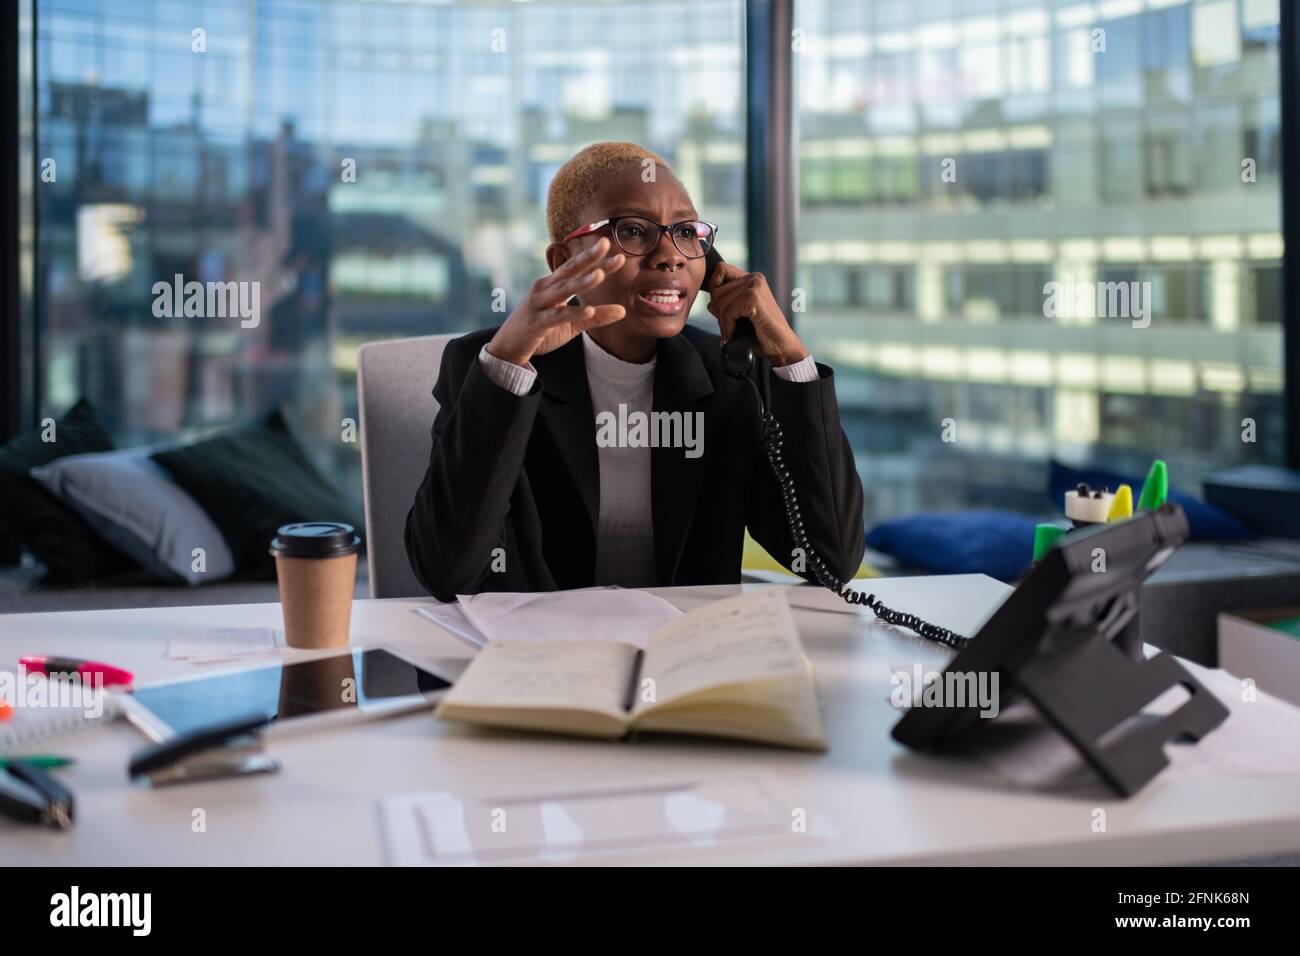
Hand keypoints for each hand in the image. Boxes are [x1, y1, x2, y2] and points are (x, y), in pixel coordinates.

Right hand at [486, 237, 626, 365]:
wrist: (508, 347)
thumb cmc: (541, 330)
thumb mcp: (571, 323)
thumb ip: (595, 316)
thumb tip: (623, 310)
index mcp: (553, 285)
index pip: (578, 269)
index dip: (597, 260)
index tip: (619, 254)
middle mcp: (545, 289)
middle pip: (569, 270)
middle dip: (588, 257)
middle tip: (605, 242)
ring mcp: (539, 304)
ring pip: (563, 289)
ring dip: (582, 281)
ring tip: (601, 274)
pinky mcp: (536, 322)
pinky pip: (557, 316)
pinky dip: (573, 312)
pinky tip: (588, 309)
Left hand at [705, 261, 808, 367]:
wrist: (781, 346)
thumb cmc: (762, 333)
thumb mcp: (740, 317)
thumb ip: (726, 307)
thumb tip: (710, 304)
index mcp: (752, 279)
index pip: (721, 270)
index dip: (715, 290)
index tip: (722, 310)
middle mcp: (754, 278)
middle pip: (717, 290)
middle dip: (719, 312)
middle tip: (728, 327)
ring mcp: (755, 286)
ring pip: (721, 302)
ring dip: (723, 322)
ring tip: (732, 332)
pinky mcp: (754, 298)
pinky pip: (728, 311)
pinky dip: (729, 326)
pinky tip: (736, 333)